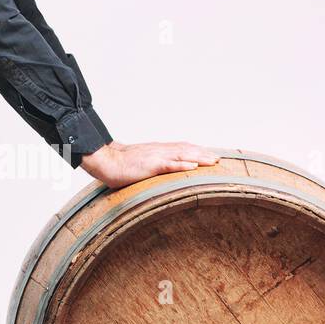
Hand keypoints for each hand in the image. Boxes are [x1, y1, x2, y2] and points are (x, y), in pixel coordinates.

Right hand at [79, 140, 221, 188]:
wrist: (105, 161)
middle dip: (203, 154)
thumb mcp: (140, 166)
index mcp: (158, 151)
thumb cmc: (120, 165)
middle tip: (218, 160)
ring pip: (182, 155)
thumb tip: (159, 175)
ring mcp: (156, 157)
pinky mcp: (150, 165)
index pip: (181, 148)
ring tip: (213, 162)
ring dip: (199, 157)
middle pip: (186, 150)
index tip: (209, 156)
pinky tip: (193, 167)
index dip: (196, 151)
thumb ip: (152, 168)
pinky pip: (169, 165)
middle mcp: (160, 151)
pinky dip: (182, 165)